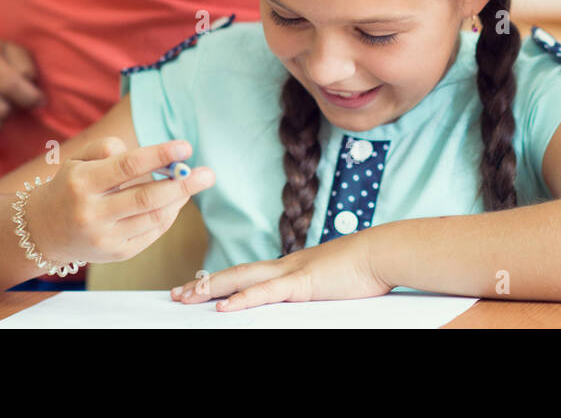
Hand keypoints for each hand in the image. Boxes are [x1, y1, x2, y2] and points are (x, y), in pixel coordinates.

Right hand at [26, 137, 214, 265]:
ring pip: (154, 218)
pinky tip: (176, 200)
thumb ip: (110, 149)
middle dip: (183, 185)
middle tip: (208, 173)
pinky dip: (169, 215)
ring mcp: (104, 237)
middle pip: (147, 198)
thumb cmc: (70, 186)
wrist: (43, 231)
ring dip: (180, 199)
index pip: (127, 166)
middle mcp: (92, 213)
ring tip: (195, 182)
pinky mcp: (116, 254)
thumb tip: (153, 157)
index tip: (186, 146)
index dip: (159, 155)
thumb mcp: (79, 161)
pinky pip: (152, 233)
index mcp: (82, 182)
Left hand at [170, 229, 391, 311]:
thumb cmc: (366, 268)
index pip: (249, 274)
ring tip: (186, 297)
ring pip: (241, 279)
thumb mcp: (334, 282)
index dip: (222, 281)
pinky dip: (242, 299)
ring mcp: (291, 273)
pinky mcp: (302, 283)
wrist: (383, 253)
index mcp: (292, 268)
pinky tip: (222, 308)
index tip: (199, 286)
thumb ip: (316, 290)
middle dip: (204, 284)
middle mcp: (285, 267)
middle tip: (177, 293)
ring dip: (211, 288)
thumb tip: (309, 299)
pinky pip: (266, 293)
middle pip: (235, 274)